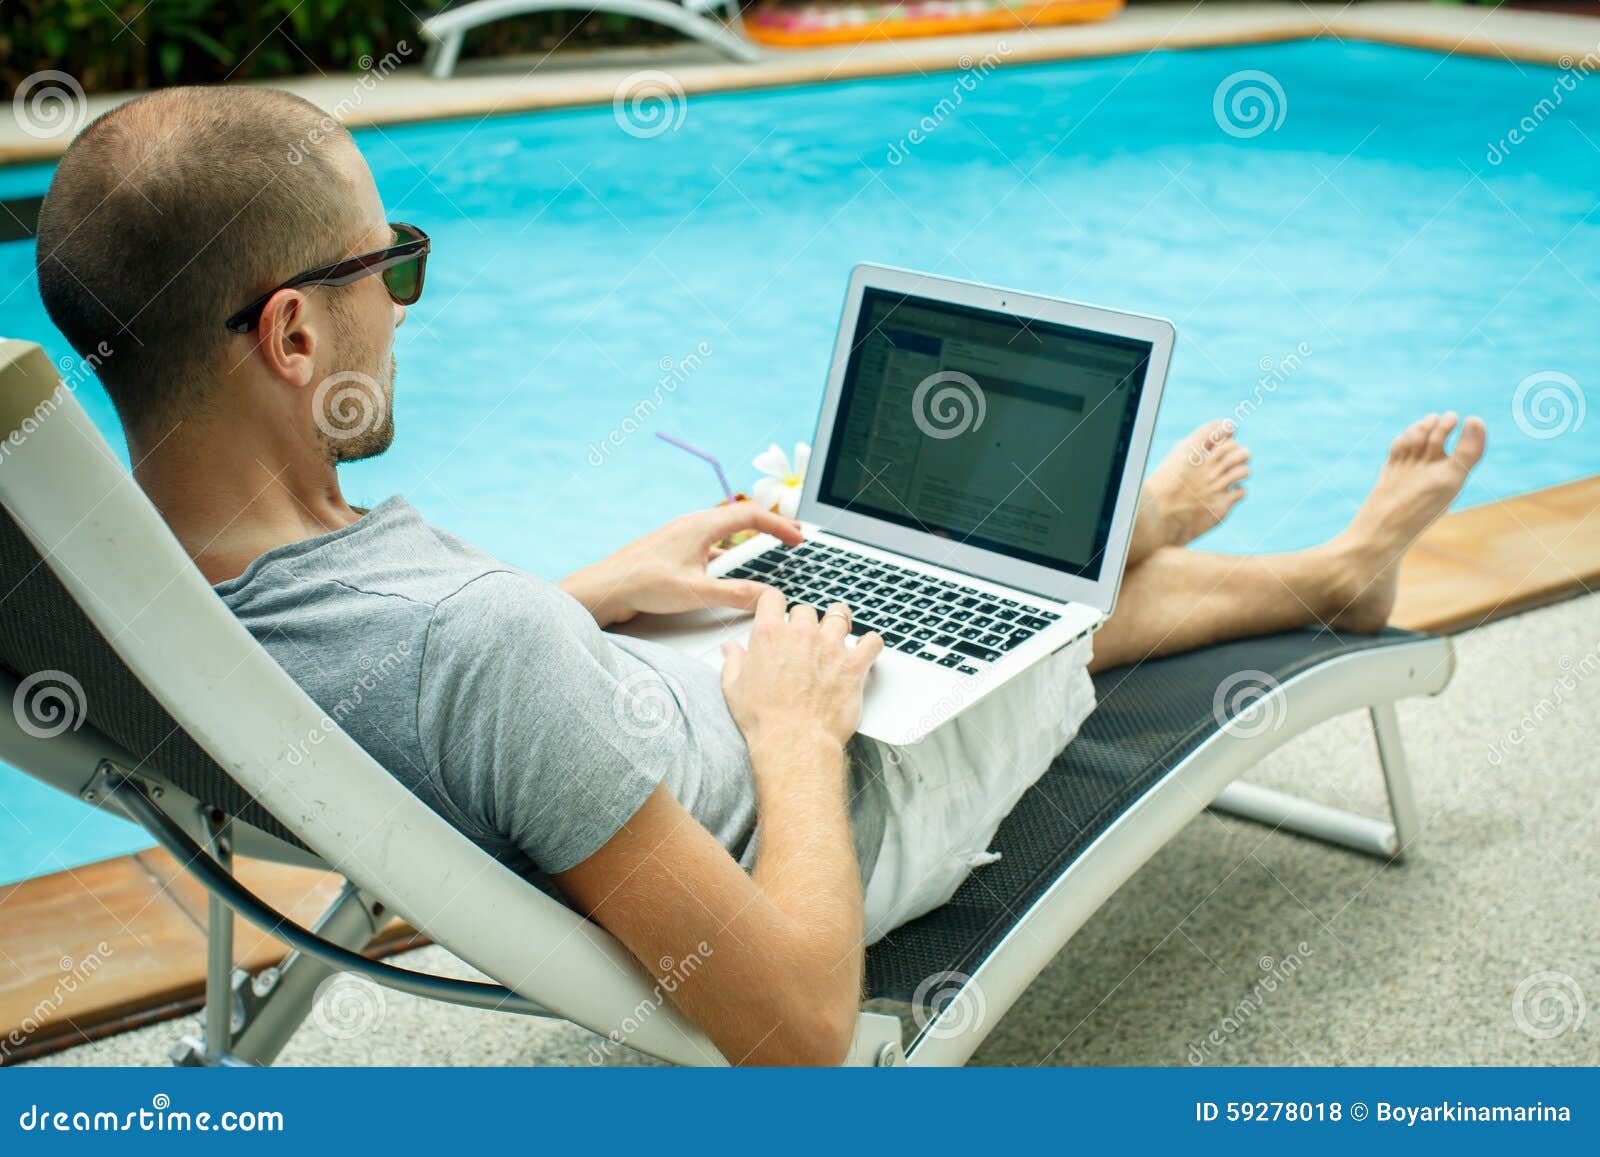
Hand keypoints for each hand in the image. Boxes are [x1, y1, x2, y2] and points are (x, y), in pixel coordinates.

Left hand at [560, 501, 802, 626]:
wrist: (604, 589)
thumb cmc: (642, 584)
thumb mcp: (696, 592)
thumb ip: (736, 594)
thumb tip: (769, 597)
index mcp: (701, 526)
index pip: (752, 516)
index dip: (780, 526)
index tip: (799, 538)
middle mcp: (692, 525)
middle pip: (740, 518)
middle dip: (769, 527)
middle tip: (792, 537)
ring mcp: (681, 537)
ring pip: (723, 531)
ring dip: (748, 538)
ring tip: (767, 548)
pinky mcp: (672, 551)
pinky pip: (709, 543)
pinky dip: (728, 550)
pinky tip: (728, 567)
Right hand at [720, 589, 883, 752]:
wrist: (794, 743)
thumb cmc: (764, 720)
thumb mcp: (735, 689)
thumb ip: (733, 662)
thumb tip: (730, 649)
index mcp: (770, 635)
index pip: (773, 598)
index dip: (774, 603)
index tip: (777, 609)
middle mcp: (801, 635)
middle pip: (806, 610)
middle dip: (804, 621)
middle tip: (804, 637)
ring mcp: (831, 647)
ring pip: (840, 616)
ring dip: (838, 622)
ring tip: (837, 633)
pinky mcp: (854, 665)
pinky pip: (872, 641)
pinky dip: (870, 643)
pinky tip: (865, 647)